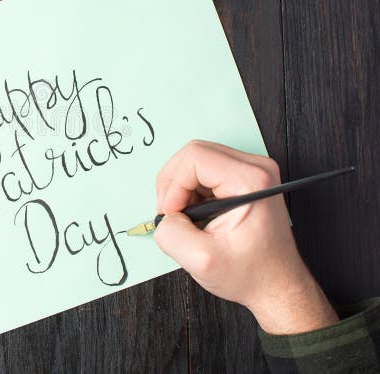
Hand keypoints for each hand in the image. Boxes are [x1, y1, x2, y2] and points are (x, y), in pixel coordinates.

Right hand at [153, 140, 337, 333]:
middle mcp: (256, 169)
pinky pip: (204, 171)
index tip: (171, 213)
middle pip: (194, 153)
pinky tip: (197, 214)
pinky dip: (190, 191)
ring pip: (196, 161)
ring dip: (181, 188)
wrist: (276, 286)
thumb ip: (171, 234)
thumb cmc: (252, 274)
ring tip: (186, 217)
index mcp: (251, 181)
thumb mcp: (202, 261)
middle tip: (172, 214)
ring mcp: (252, 171)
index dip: (173, 185)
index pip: (194, 158)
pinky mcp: (244, 178)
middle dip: (173, 184)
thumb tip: (164, 216)